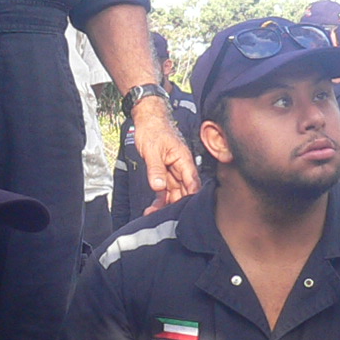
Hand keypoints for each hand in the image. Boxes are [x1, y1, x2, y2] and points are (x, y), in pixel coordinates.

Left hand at [133, 96, 199, 211]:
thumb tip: (159, 187)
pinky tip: (152, 210)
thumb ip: (156, 169)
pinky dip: (159, 200)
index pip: (192, 181)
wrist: (147, 120)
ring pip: (174, 193)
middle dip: (177, 205)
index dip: (191, 197)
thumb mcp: (152, 150)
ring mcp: (173, 172)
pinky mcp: (164, 174)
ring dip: (166, 205)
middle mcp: (181, 168)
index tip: (186, 211)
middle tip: (166, 218)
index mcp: (183, 160)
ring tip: (154, 215)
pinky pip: (164, 190)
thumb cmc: (153, 130)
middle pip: (184, 190)